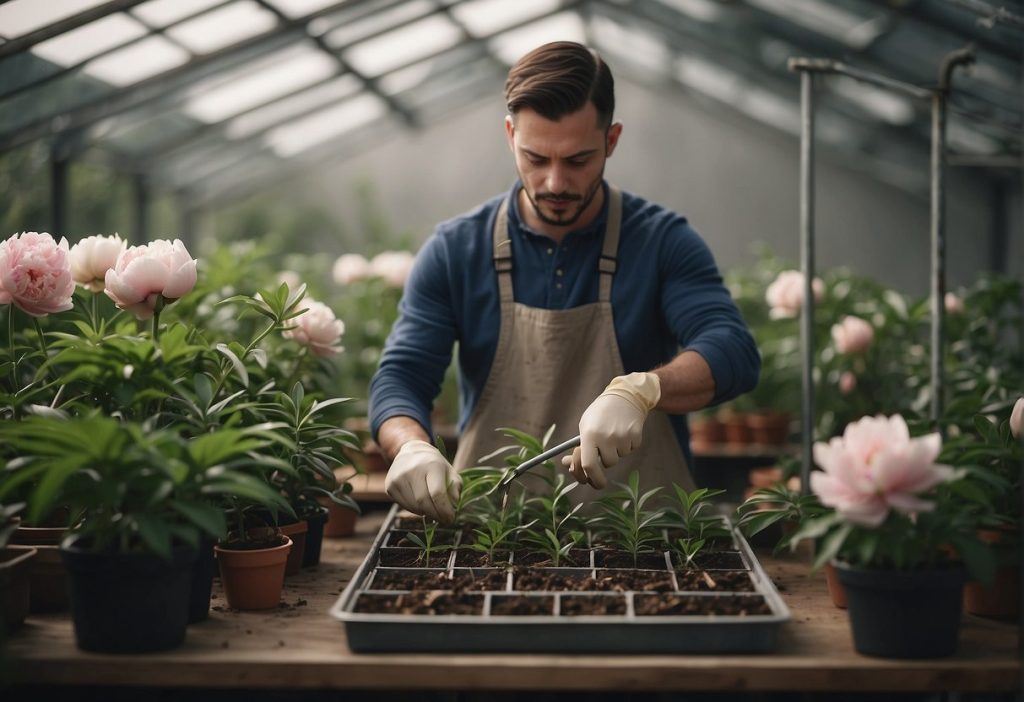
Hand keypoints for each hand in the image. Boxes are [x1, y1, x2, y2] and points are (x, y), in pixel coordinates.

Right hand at [384, 440, 461, 523]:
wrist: (410, 453)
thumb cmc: (434, 465)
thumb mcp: (450, 472)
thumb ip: (455, 488)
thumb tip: (453, 505)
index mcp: (432, 464)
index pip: (437, 493)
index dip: (444, 510)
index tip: (450, 519)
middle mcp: (413, 470)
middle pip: (424, 502)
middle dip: (435, 515)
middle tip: (443, 520)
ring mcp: (398, 478)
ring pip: (413, 506)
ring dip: (425, 513)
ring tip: (432, 510)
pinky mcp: (390, 485)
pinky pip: (404, 506)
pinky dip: (415, 510)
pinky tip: (420, 505)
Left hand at [562, 372, 659, 488]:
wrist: (624, 397)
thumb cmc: (599, 415)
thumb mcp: (585, 427)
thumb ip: (579, 449)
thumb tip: (569, 467)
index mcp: (589, 434)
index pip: (588, 465)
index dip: (588, 477)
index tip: (589, 482)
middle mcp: (606, 436)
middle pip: (606, 464)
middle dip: (603, 466)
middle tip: (601, 469)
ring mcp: (622, 437)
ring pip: (618, 458)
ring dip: (614, 452)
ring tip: (613, 434)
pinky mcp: (636, 436)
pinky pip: (629, 450)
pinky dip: (626, 445)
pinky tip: (623, 431)